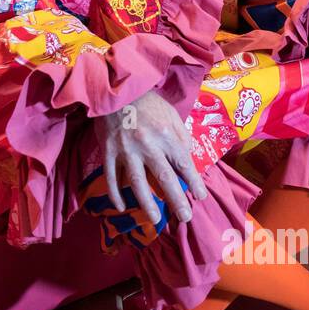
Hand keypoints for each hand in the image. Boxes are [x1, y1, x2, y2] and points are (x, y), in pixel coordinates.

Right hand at [91, 88, 207, 225]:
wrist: (115, 89)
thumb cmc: (147, 102)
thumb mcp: (171, 113)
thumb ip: (181, 135)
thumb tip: (188, 157)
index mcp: (166, 135)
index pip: (183, 163)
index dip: (193, 181)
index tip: (200, 197)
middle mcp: (147, 145)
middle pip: (164, 177)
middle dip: (176, 199)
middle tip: (185, 217)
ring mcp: (126, 150)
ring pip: (137, 182)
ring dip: (147, 203)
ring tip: (156, 219)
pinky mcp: (108, 151)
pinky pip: (111, 177)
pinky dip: (115, 194)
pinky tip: (122, 208)